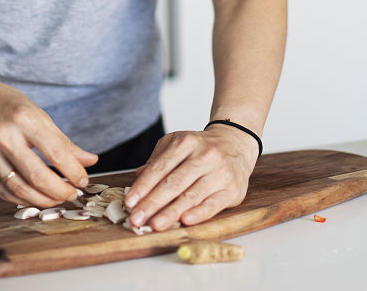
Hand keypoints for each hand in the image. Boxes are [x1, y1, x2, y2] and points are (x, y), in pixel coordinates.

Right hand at [0, 76, 97, 207]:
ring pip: (19, 189)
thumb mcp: (40, 115)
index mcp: (23, 118)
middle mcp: (3, 135)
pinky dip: (22, 199)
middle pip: (36, 175)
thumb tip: (89, 161)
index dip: (73, 171)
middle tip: (72, 195)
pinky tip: (35, 198)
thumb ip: (64, 142)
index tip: (83, 181)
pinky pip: (2, 191)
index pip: (55, 153)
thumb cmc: (8, 105)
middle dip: (59, 191)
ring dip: (42, 200)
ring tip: (56, 199)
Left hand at [123, 126, 259, 231]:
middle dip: (152, 203)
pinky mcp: (232, 189)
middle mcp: (204, 155)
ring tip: (155, 224)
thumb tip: (138, 176)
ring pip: (191, 195)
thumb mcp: (178, 144)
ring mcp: (220, 172)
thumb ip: (158, 159)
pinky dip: (198, 214)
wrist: (236, 144)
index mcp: (186, 142)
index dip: (143, 186)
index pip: (160, 167)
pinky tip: (184, 221)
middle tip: (136, 219)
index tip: (130, 202)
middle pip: (174, 183)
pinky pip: (213, 204)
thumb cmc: (201, 148)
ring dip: (171, 212)